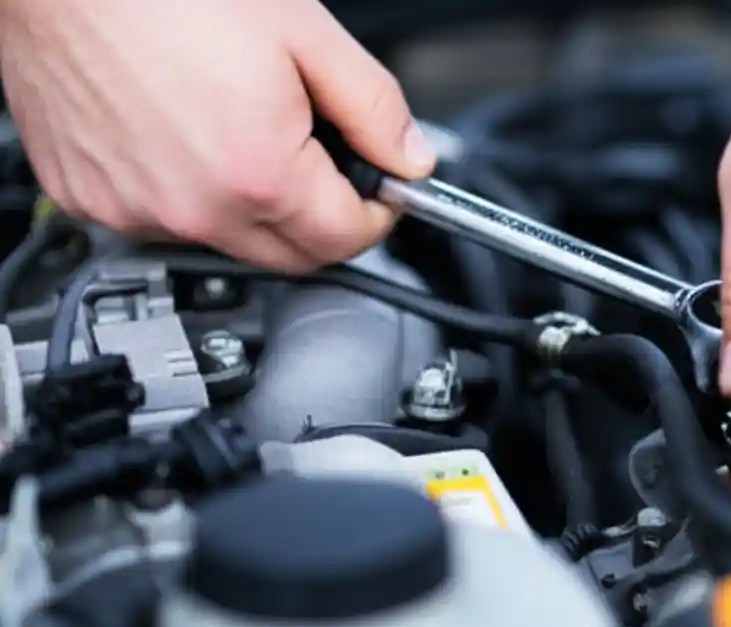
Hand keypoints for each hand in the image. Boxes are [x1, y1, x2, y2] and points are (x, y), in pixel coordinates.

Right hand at [0, 0, 433, 271]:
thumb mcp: (305, 35)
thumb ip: (374, 107)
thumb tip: (411, 158)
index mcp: (258, 175)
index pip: (348, 241)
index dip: (377, 212)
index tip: (378, 189)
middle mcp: (193, 209)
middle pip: (292, 257)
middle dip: (324, 221)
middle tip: (325, 165)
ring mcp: (134, 210)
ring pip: (228, 244)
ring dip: (255, 210)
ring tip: (244, 132)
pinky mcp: (89, 200)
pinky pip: (161, 221)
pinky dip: (188, 195)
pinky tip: (185, 138)